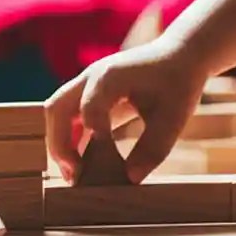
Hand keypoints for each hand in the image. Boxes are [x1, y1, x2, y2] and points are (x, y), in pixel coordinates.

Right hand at [45, 40, 207, 184]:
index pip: (89, 107)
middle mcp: (91, 77)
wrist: (179, 56)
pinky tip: (82, 166)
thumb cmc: (179, 83)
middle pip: (57, 108)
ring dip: (60, 144)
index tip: (108, 163)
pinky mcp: (89, 97)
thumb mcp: (174, 117)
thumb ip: (154, 147)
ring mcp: (87, 86)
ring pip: (56, 113)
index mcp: (111, 76)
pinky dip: (70, 141)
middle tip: (75, 176)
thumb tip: (131, 178)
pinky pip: (68, 119)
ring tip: (74, 176)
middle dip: (61, 144)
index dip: (94, 136)